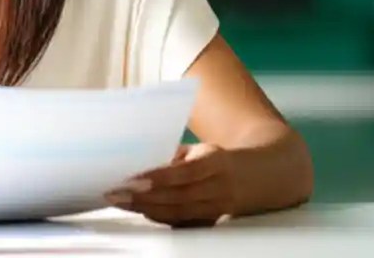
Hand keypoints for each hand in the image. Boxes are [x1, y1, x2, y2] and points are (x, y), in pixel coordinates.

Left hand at [105, 143, 236, 227]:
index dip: (160, 178)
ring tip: (120, 202)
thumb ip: (171, 156)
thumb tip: (139, 162)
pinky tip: (139, 210)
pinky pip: (181, 223)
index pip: (186, 172)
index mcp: (215, 162)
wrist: (257, 178)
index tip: (133, 179)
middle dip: (145, 197)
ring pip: (179, 213)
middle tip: (116, 194)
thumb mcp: (198, 150)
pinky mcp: (211, 222)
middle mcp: (218, 187)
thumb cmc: (216, 160)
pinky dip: (158, 217)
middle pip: (179, 197)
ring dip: (147, 209)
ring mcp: (216, 208)